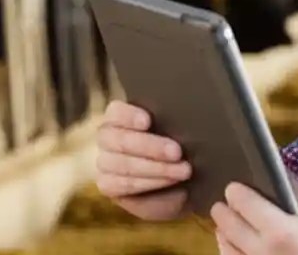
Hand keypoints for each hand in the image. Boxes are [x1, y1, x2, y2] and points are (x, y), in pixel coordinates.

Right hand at [94, 100, 191, 220]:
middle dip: (151, 147)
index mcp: (121, 116)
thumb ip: (176, 121)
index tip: (147, 121)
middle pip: (120, 140)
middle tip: (178, 152)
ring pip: (123, 165)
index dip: (129, 116)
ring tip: (184, 171)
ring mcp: (105, 163)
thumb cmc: (182, 144)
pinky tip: (171, 182)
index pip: (116, 112)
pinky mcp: (108, 185)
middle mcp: (108, 137)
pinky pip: (124, 186)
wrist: (180, 179)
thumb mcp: (181, 129)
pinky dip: (151, 184)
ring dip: (156, 169)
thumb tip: (193, 111)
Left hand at [212, 182, 297, 254]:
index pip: (244, 203)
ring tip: (228, 224)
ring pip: (225, 249)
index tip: (234, 186)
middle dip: (223, 210)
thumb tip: (279, 174)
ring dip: (225, 233)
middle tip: (224, 203)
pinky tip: (237, 246)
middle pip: (228, 226)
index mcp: (281, 230)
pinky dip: (231, 252)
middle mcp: (263, 252)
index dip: (236, 191)